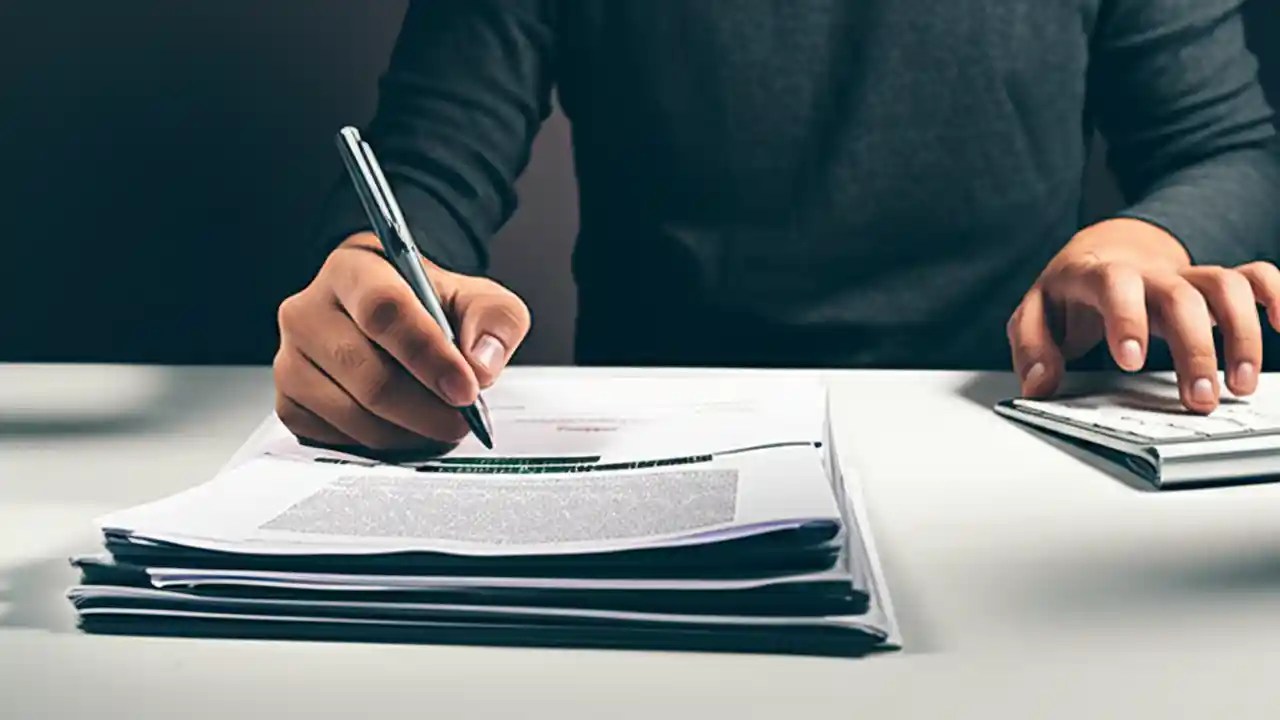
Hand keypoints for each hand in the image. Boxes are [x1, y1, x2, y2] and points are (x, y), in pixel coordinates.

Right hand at [274, 232, 530, 448]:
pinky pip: (338, 440)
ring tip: (439, 425)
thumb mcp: (477, 299)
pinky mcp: (289, 402)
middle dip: (428, 410)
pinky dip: (382, 447)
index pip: (383, 310)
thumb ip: (494, 321)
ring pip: (355, 416)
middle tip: (463, 420)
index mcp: (353, 271)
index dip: (428, 355)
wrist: (391, 322)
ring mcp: (291, 359)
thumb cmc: (430, 308)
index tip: (466, 389)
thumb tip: (481, 365)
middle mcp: (308, 311)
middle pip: (370, 376)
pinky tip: (405, 430)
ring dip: (410, 434)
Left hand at [1008, 218, 1279, 412]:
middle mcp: (1148, 273)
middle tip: (1199, 400)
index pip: (1114, 285)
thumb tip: (1040, 384)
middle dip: (1194, 349)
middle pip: (1180, 296)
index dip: (1126, 318)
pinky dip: (1277, 296)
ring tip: (1241, 387)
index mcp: (1098, 274)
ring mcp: (1185, 276)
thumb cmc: (1070, 292)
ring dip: (1241, 335)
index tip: (1131, 361)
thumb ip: (1032, 346)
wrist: (1104, 251)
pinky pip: (1256, 277)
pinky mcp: (1212, 283)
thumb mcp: (1036, 314)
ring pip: (1225, 287)